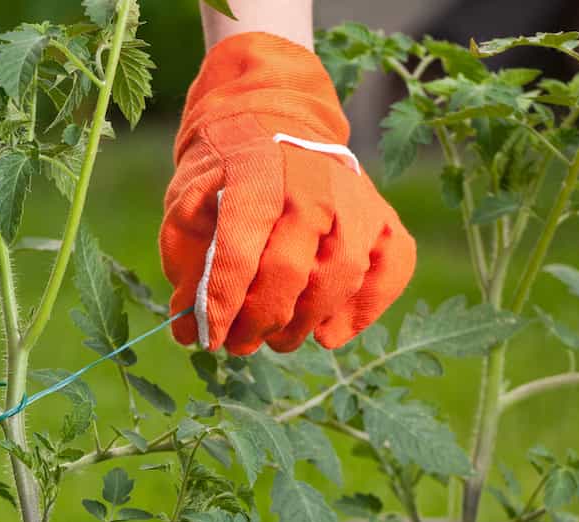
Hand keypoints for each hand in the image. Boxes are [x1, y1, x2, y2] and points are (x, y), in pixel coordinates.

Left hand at [160, 32, 415, 354]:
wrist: (269, 119)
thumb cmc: (223, 175)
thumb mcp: (186, 208)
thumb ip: (187, 267)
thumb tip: (185, 331)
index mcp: (254, 177)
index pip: (239, 252)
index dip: (222, 305)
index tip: (208, 338)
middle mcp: (312, 184)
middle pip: (290, 271)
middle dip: (260, 321)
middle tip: (239, 345)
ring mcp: (355, 197)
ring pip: (342, 275)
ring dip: (307, 322)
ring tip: (277, 339)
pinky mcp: (382, 213)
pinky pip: (393, 266)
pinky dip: (366, 308)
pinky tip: (330, 333)